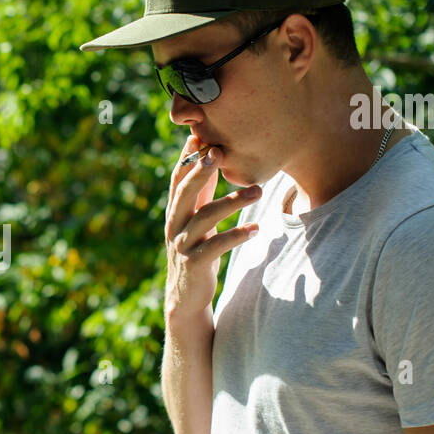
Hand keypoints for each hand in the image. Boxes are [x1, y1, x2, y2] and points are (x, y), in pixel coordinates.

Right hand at [164, 134, 260, 331]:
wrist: (187, 297)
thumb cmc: (196, 251)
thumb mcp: (195, 222)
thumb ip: (201, 194)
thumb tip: (209, 158)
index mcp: (175, 212)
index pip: (178, 180)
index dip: (187, 158)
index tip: (200, 136)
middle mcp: (174, 225)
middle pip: (185, 193)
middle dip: (202, 171)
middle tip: (220, 152)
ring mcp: (182, 245)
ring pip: (205, 217)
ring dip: (232, 202)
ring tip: (258, 190)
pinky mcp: (195, 264)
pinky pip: (216, 246)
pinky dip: (237, 235)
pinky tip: (256, 228)